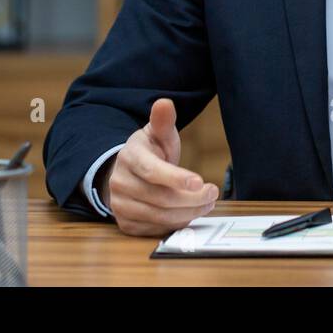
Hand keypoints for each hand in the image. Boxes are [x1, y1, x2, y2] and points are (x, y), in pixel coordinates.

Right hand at [101, 98, 219, 236]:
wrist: (127, 173)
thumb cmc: (150, 151)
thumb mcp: (157, 133)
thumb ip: (163, 121)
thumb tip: (165, 103)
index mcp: (129, 157)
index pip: (153, 171)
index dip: (177, 178)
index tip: (200, 182)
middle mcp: (120, 182)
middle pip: (161, 198)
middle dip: (192, 198)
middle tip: (213, 193)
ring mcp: (120, 205)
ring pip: (159, 216)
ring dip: (189, 213)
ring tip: (207, 203)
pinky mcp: (125, 224)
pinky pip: (155, 230)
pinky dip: (176, 224)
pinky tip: (190, 214)